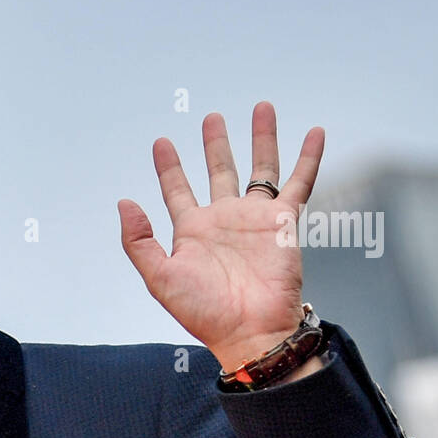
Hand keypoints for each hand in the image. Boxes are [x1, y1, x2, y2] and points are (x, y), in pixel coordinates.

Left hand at [118, 101, 325, 371]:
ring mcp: (254, 218)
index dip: (169, 166)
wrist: (249, 330)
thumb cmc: (204, 312)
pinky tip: (314, 132)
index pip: (177, 189)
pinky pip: (299, 182)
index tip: (162, 141)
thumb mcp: (159, 277)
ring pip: (259, 168)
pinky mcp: (283, 222)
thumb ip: (138, 240)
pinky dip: (309, 157)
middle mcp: (223, 220)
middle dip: (215, 144)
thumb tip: (124, 202)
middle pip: (219, 171)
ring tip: (260, 107)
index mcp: (192, 231)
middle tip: (211, 117)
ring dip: (260, 138)